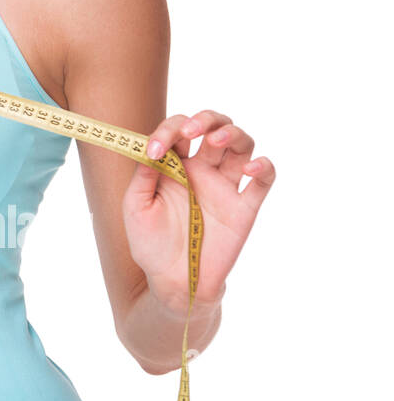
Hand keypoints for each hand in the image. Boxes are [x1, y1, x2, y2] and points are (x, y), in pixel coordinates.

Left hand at [122, 110, 275, 312]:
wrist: (173, 281)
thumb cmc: (150, 243)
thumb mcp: (136, 207)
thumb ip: (143, 176)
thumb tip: (149, 147)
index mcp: (175, 165)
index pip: (178, 131)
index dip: (168, 130)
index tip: (155, 150)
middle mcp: (202, 169)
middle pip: (215, 126)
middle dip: (205, 119)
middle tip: (190, 131)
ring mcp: (225, 186)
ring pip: (241, 144)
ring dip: (232, 133)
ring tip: (215, 140)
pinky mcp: (245, 207)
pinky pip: (264, 180)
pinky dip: (264, 167)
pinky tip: (251, 167)